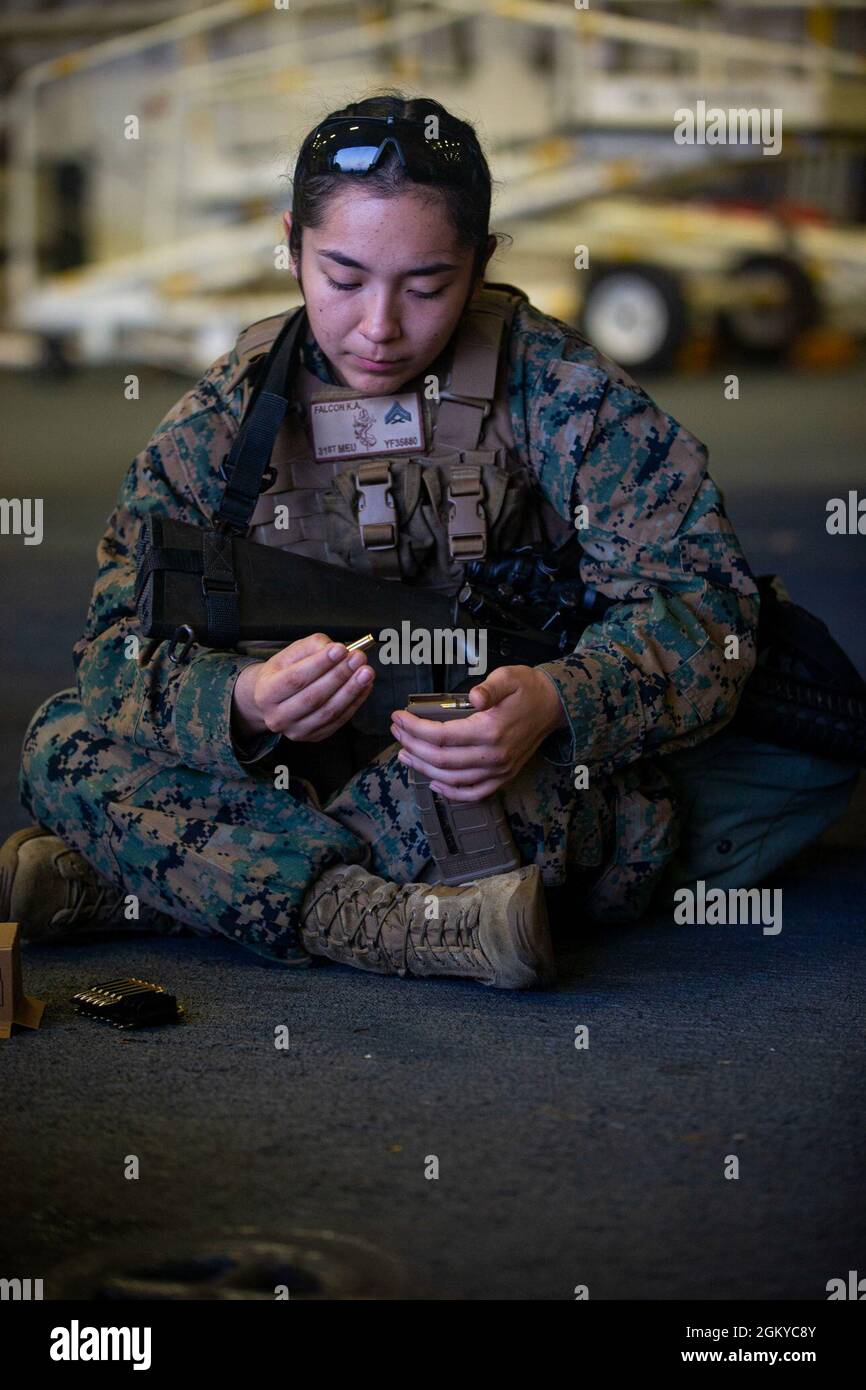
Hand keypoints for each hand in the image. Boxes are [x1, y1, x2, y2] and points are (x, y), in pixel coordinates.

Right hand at [232, 632, 374, 743]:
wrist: (273, 700)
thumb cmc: (284, 672)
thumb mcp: (290, 654)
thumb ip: (312, 647)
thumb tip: (338, 650)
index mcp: (265, 693)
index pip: (295, 679)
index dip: (320, 664)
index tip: (340, 649)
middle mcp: (278, 717)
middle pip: (313, 697)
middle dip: (339, 676)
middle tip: (358, 658)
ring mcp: (296, 731)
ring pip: (328, 712)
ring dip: (351, 690)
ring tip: (366, 672)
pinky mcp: (314, 737)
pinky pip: (339, 720)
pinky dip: (355, 702)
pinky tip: (365, 686)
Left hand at [390, 665, 566, 800]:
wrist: (553, 706)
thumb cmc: (527, 688)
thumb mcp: (509, 678)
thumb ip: (489, 688)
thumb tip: (474, 696)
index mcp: (490, 731)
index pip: (441, 735)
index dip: (415, 728)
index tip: (398, 717)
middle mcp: (493, 756)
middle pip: (441, 759)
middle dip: (412, 745)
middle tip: (396, 732)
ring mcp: (498, 771)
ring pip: (451, 778)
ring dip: (423, 768)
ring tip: (404, 754)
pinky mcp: (503, 777)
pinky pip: (473, 793)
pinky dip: (451, 793)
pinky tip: (433, 782)